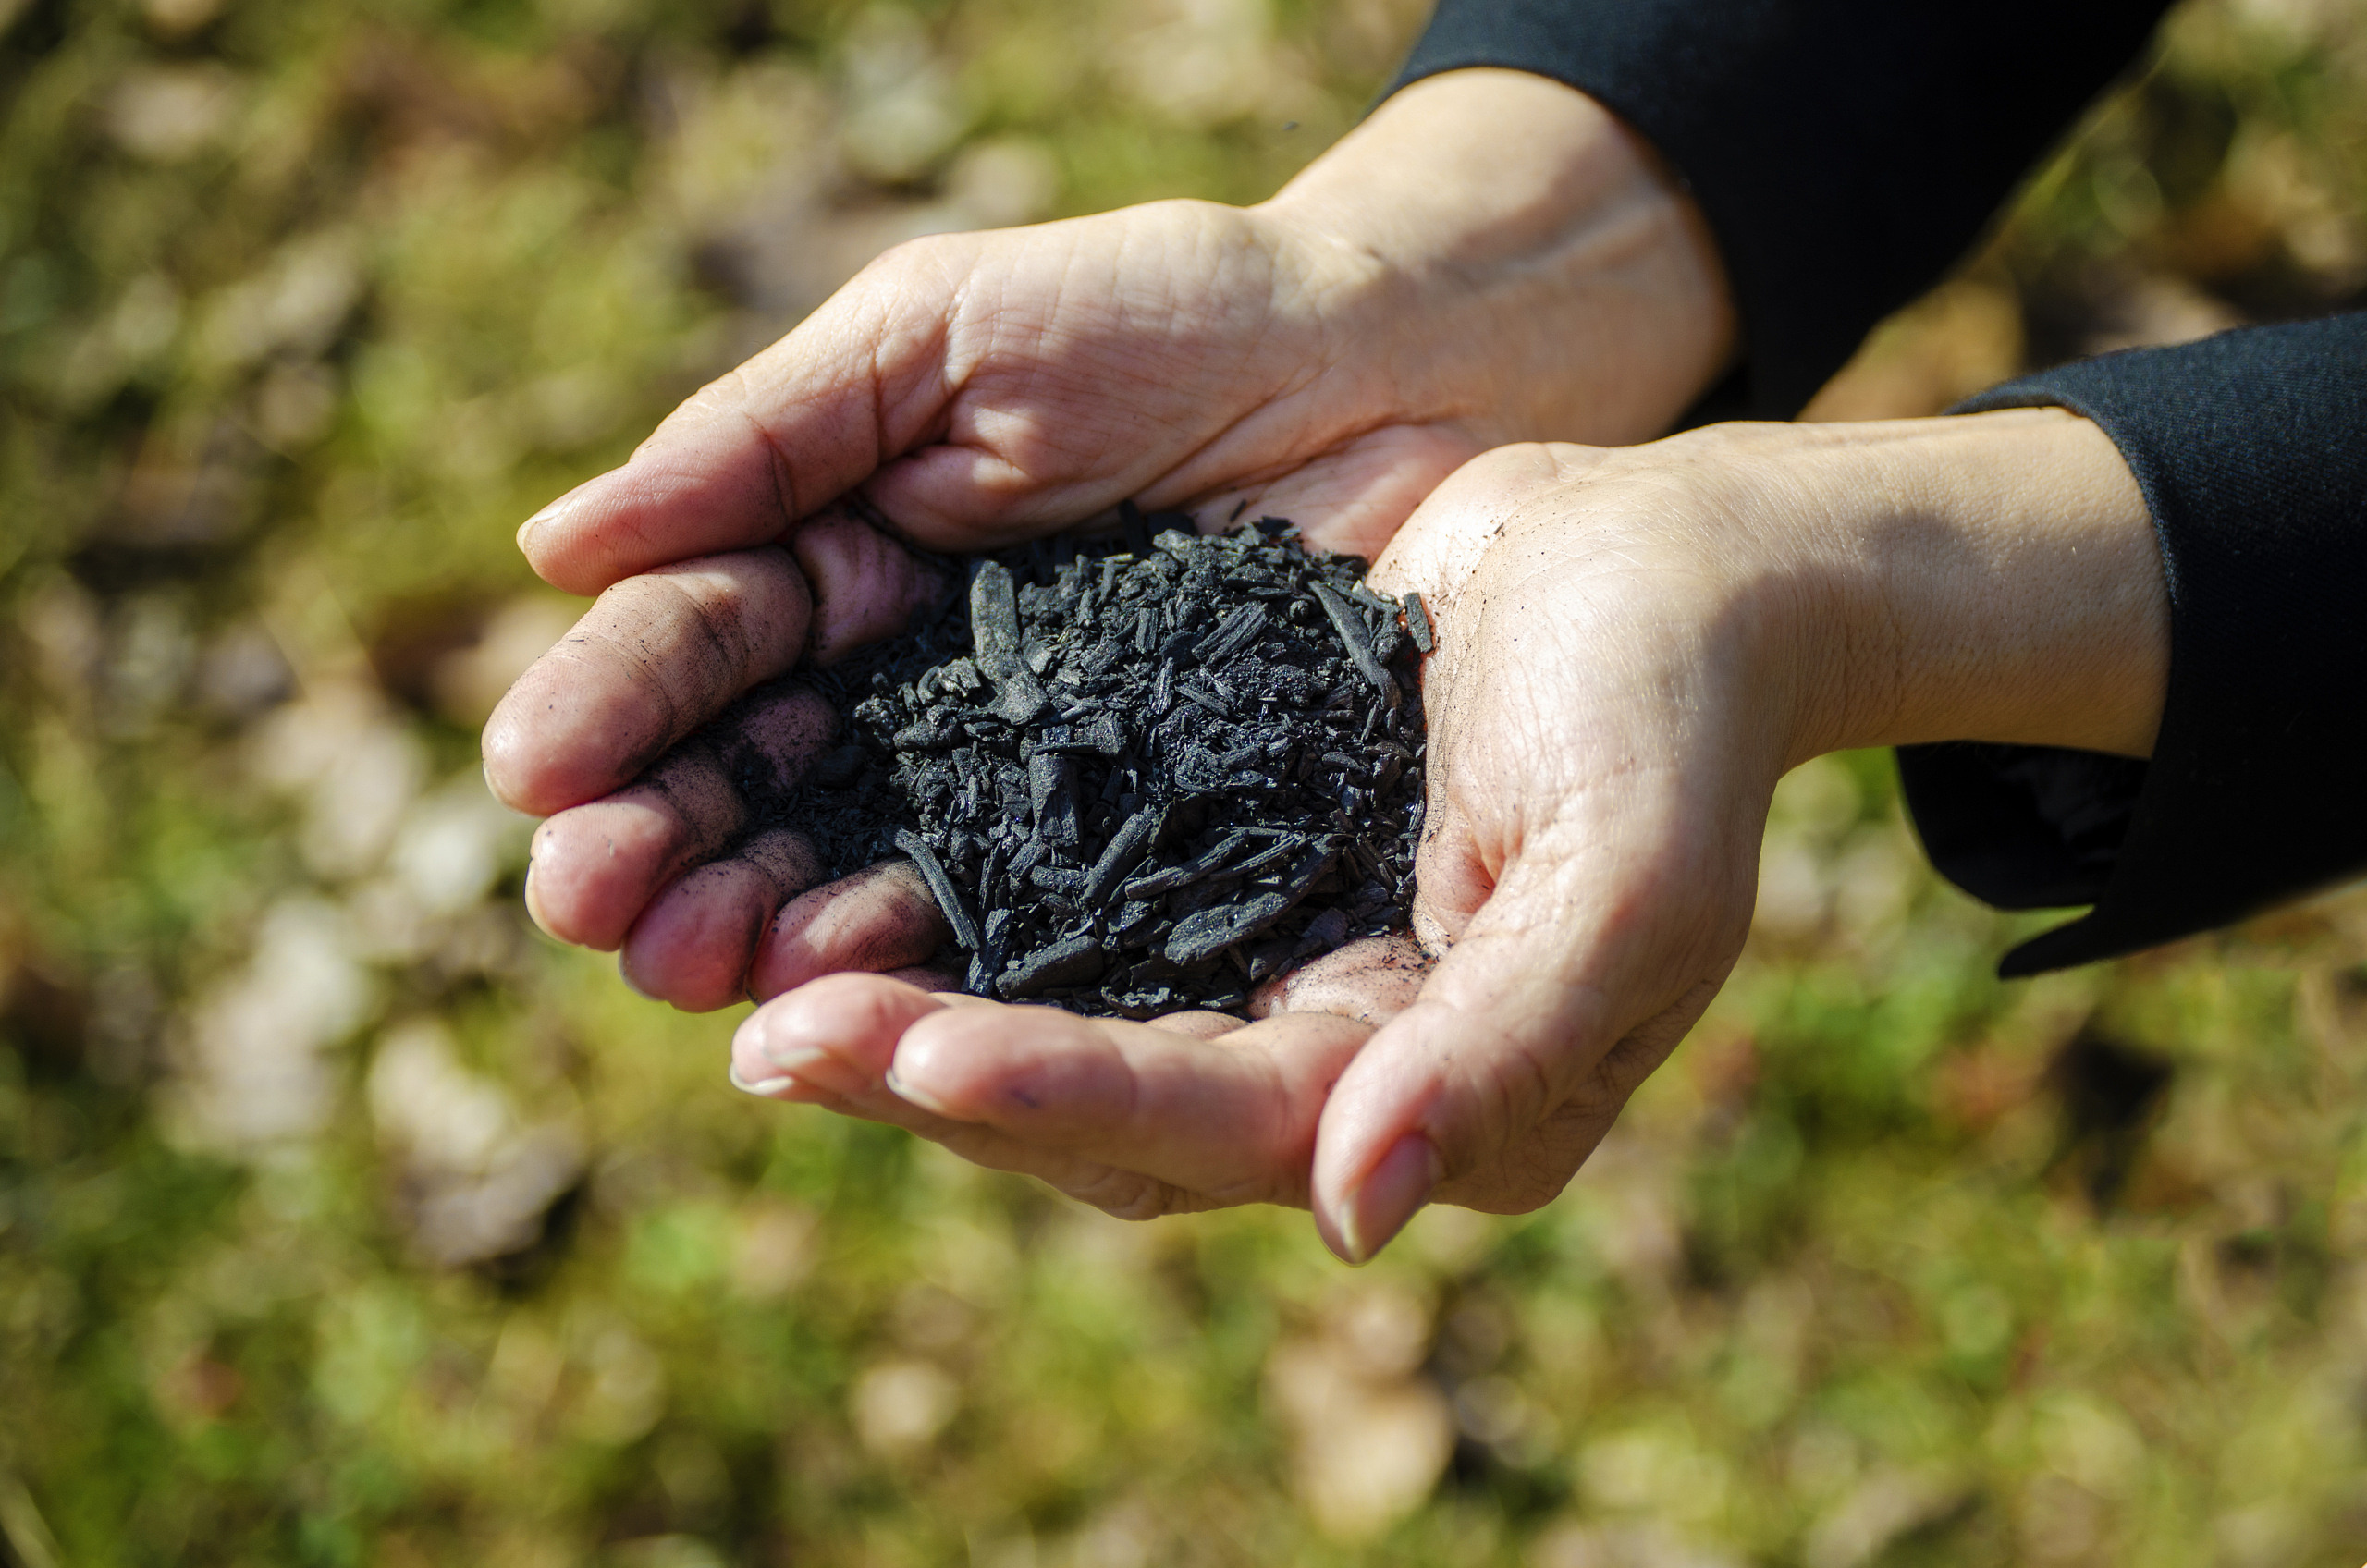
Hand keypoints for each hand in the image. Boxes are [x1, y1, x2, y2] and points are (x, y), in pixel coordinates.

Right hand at [484, 70, 1736, 1009]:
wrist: (1394, 362)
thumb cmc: (1171, 312)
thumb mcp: (944, 336)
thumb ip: (762, 439)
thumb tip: (553, 548)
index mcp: (840, 549)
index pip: (698, 639)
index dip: (614, 707)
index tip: (536, 775)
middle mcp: (907, 679)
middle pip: (753, 779)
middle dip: (664, 844)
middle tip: (591, 910)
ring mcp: (1011, 769)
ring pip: (857, 860)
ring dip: (760, 923)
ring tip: (694, 970)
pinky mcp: (1122, 837)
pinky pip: (1007, 901)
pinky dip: (922, 949)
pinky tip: (848, 986)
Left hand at [727, 410, 2165, 1255]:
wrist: (1661, 569)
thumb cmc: (1670, 715)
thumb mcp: (1629, 880)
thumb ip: (1510, 1053)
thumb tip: (1358, 1215)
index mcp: (1406, 1079)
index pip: (1210, 1126)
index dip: (1061, 1097)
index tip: (906, 1056)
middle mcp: (1301, 1041)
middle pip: (1088, 1099)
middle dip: (927, 1071)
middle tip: (765, 1035)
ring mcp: (1233, 943)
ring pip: (1035, 1003)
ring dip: (888, 994)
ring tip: (730, 963)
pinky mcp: (1184, 838)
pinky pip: (1032, 887)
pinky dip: (924, 883)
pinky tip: (805, 849)